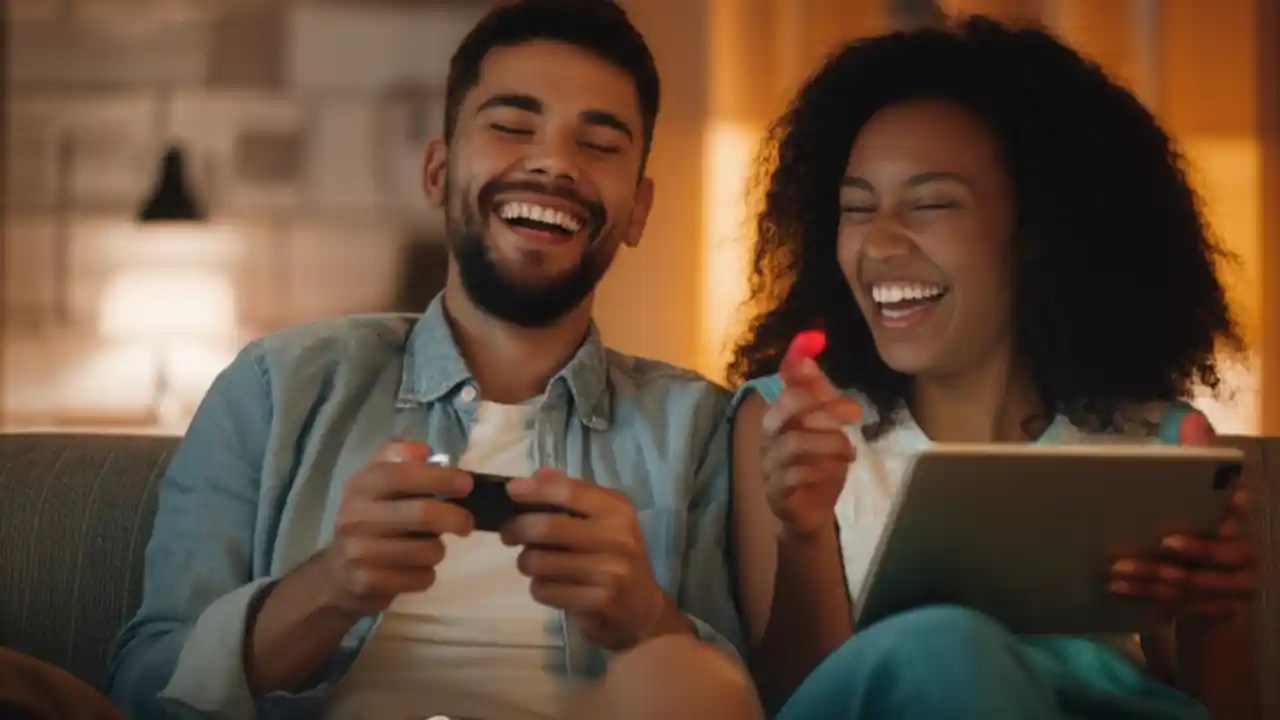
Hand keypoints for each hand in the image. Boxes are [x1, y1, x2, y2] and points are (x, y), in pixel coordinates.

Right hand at [324, 441, 474, 616]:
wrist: (338, 574)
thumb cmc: (371, 521)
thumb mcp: (378, 483)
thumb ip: (399, 458)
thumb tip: (423, 450)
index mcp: (362, 485)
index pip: (403, 474)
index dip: (440, 477)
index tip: (466, 485)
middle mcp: (355, 516)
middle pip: (423, 513)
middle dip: (456, 518)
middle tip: (467, 523)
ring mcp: (358, 552)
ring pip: (427, 550)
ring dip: (438, 549)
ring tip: (430, 547)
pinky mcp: (367, 582)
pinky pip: (420, 578)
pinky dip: (427, 574)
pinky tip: (415, 569)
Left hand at [501, 469, 683, 650]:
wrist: (642, 608)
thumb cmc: (616, 555)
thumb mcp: (605, 519)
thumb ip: (573, 495)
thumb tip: (536, 475)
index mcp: (617, 511)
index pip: (569, 492)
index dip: (535, 490)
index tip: (511, 490)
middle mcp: (617, 538)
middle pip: (547, 528)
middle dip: (516, 529)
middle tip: (509, 534)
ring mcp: (609, 573)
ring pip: (539, 562)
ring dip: (526, 562)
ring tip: (533, 562)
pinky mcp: (597, 602)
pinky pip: (545, 591)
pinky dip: (538, 587)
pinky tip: (549, 585)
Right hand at [760, 336, 861, 539]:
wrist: (811, 511)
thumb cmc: (818, 464)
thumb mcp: (825, 427)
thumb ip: (820, 396)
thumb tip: (810, 359)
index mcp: (781, 415)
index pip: (785, 384)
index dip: (798, 370)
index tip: (815, 362)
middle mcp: (769, 436)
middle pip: (784, 407)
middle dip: (822, 405)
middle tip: (853, 414)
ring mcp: (769, 463)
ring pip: (793, 442)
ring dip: (829, 442)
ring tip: (850, 450)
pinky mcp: (776, 490)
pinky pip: (794, 475)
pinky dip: (820, 468)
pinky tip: (837, 468)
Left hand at [1108, 412, 1258, 622]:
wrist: (1205, 589)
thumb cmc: (1191, 528)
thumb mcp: (1189, 493)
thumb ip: (1194, 458)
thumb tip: (1192, 418)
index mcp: (1237, 515)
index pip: (1237, 508)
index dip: (1226, 511)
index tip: (1199, 513)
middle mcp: (1245, 549)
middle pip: (1218, 553)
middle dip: (1185, 552)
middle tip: (1153, 546)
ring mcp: (1236, 583)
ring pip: (1196, 582)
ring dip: (1155, 577)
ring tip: (1116, 571)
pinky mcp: (1220, 609)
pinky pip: (1186, 605)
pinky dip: (1151, 597)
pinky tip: (1120, 589)